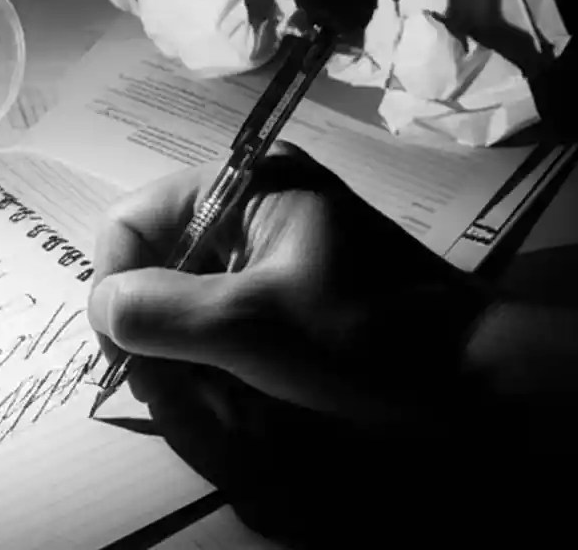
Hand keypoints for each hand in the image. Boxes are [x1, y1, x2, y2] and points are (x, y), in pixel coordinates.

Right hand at [86, 142, 493, 429]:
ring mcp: (265, 245)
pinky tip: (229, 390)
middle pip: (153, 258)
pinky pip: (213, 313)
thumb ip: (163, 311)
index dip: (116, 284)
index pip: (133, 219)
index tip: (124, 352)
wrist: (476, 374)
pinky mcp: (279, 286)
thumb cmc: (365, 335)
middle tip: (162, 386)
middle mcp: (248, 202)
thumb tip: (101, 308)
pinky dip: (209, 355)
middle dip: (149, 326)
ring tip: (203, 396)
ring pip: (178, 293)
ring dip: (178, 349)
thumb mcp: (254, 324)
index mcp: (244, 181)